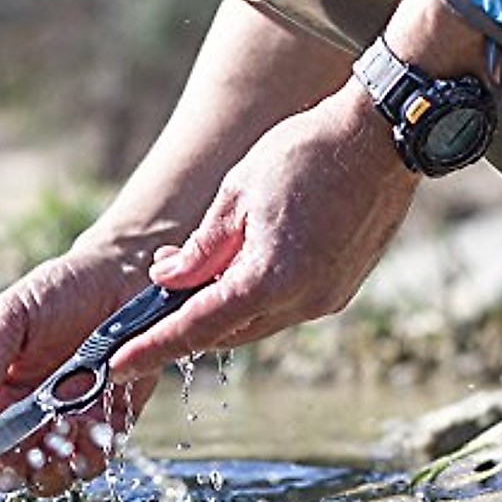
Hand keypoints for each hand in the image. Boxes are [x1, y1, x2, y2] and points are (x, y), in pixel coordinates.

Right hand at [0, 250, 157, 495]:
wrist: (121, 277)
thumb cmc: (59, 291)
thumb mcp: (13, 314)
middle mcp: (33, 420)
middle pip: (13, 471)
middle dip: (16, 467)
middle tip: (29, 443)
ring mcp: (72, 426)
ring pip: (56, 475)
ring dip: (57, 465)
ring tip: (67, 427)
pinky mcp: (111, 424)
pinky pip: (99, 458)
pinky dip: (94, 452)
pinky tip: (95, 423)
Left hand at [108, 81, 416, 382]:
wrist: (382, 137)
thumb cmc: (306, 153)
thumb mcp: (236, 195)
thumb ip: (199, 250)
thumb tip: (165, 281)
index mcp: (269, 280)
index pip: (196, 328)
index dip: (152, 349)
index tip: (118, 365)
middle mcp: (301, 302)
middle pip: (227, 332)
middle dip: (187, 324)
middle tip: (153, 304)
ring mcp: (325, 299)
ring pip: (257, 322)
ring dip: (224, 308)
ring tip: (198, 274)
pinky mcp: (340, 290)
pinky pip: (285, 307)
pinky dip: (257, 297)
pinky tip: (243, 268)